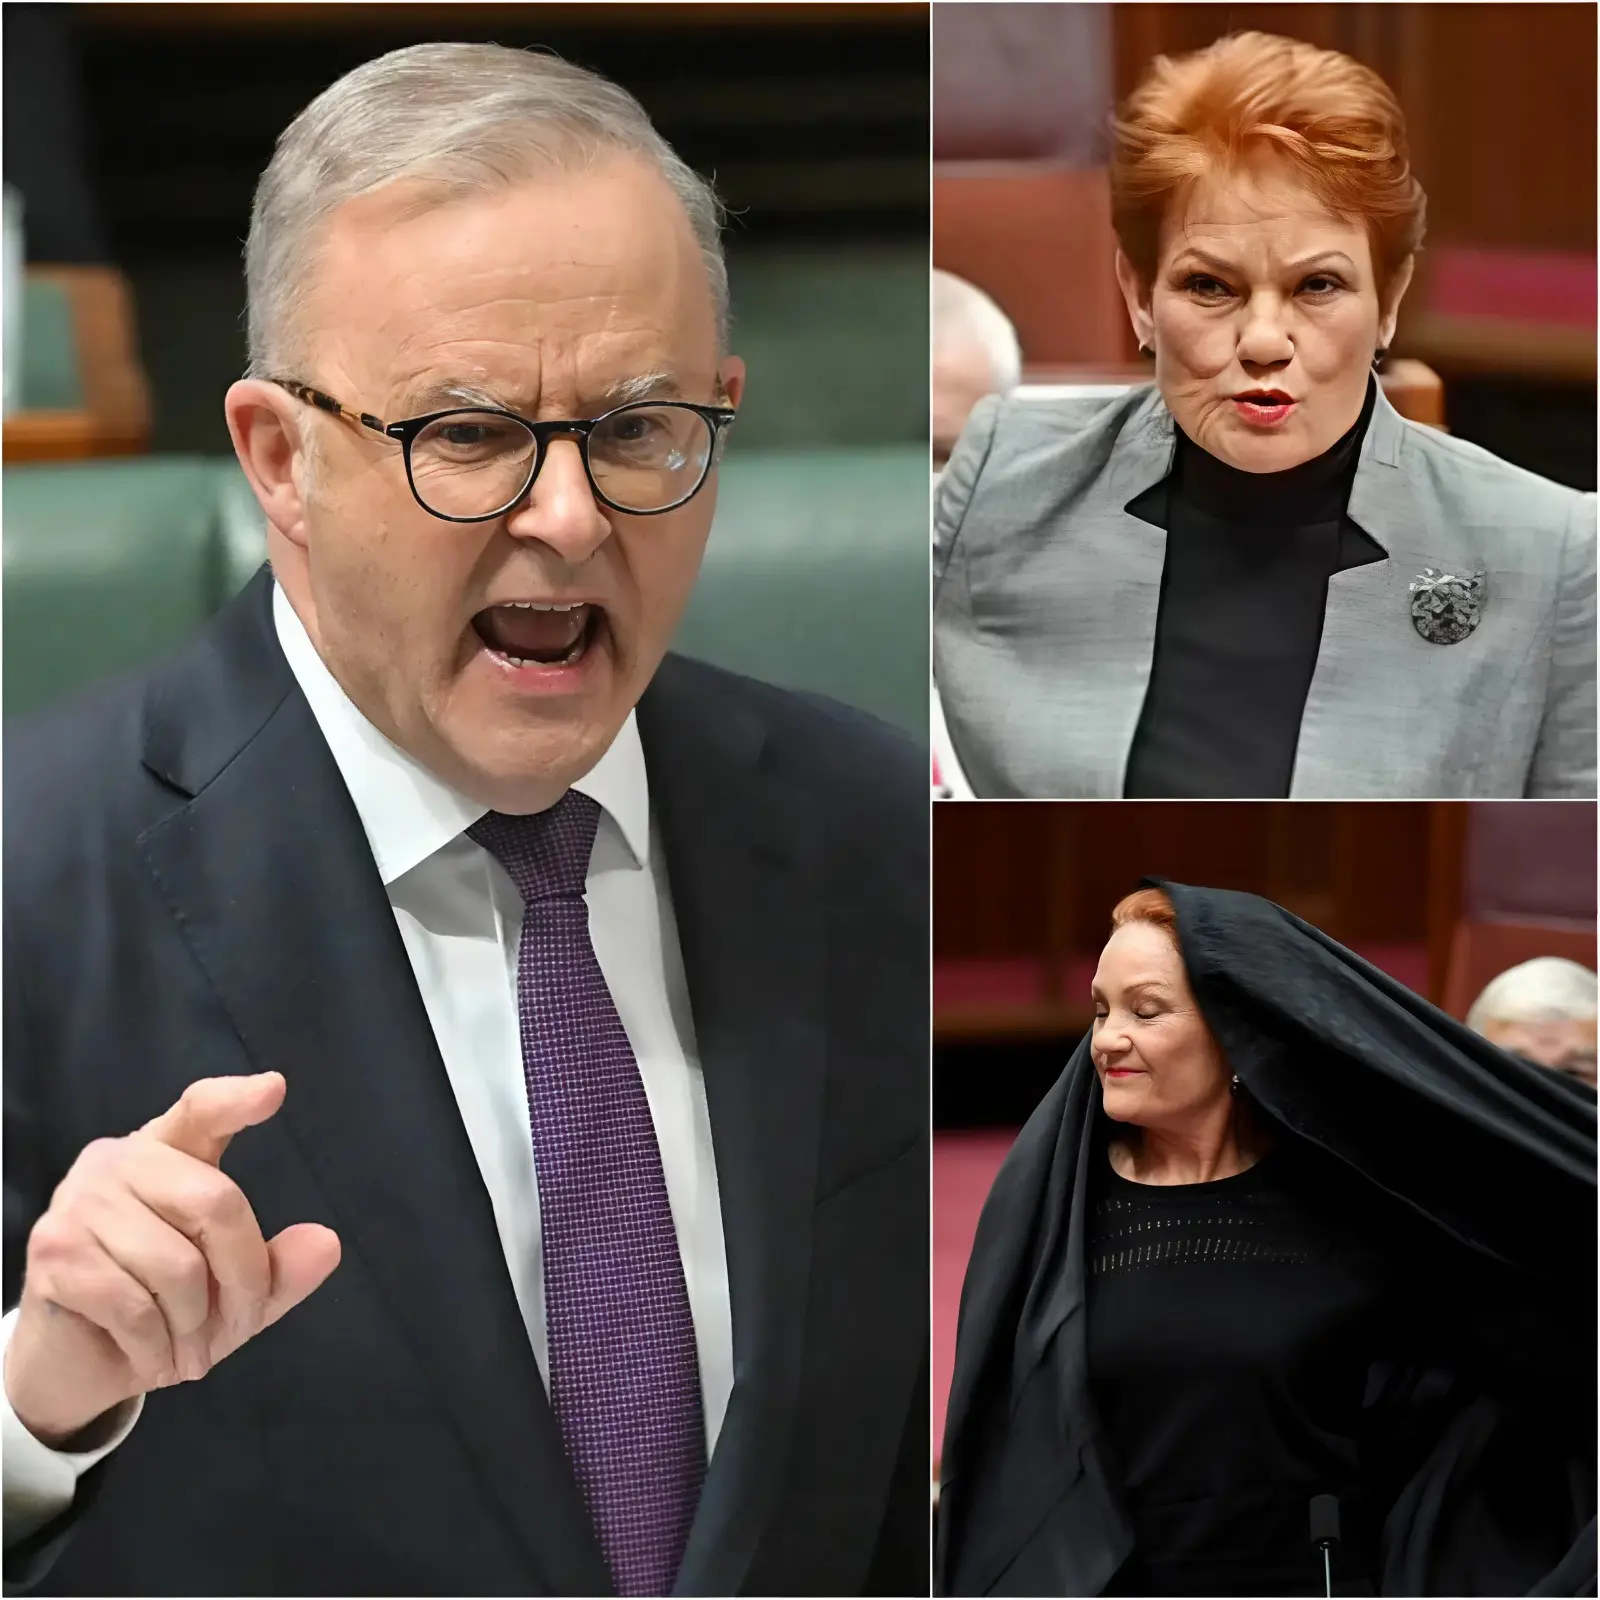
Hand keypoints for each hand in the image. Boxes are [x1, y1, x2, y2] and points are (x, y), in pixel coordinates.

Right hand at [5, 1073, 339, 1446]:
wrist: (78, 1365)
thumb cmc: (163, 1311)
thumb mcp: (234, 1295)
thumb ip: (280, 1269)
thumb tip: (327, 1244)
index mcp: (171, 1151)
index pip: (202, 1111)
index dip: (236, 1100)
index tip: (274, 1089)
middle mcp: (120, 1161)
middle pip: (216, 1202)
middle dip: (243, 1279)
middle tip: (242, 1324)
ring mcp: (80, 1203)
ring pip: (177, 1265)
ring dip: (195, 1326)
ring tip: (191, 1350)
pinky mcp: (54, 1254)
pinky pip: (133, 1306)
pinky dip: (156, 1347)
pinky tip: (154, 1359)